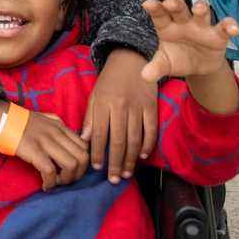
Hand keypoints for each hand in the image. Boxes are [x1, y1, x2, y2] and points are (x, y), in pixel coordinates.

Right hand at [0, 101, 89, 189]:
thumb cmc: (19, 121)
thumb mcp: (43, 118)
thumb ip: (58, 127)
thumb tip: (68, 139)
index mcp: (61, 126)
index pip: (85, 147)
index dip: (82, 164)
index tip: (70, 171)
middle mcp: (57, 133)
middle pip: (83, 158)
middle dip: (77, 175)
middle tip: (64, 180)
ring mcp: (45, 141)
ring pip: (71, 165)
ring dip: (65, 180)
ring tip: (54, 183)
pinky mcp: (33, 150)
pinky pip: (50, 171)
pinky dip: (51, 183)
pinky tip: (45, 186)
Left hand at [83, 49, 159, 183]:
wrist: (131, 59)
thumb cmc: (110, 80)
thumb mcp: (95, 96)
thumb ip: (91, 118)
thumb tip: (86, 141)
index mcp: (104, 104)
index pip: (100, 134)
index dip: (98, 153)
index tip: (97, 168)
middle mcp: (121, 107)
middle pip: (118, 141)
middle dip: (115, 163)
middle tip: (113, 179)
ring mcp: (138, 107)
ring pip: (135, 138)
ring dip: (130, 159)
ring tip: (125, 173)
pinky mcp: (152, 106)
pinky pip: (151, 130)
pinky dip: (147, 145)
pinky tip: (142, 156)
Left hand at [140, 0, 238, 114]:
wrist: (199, 67)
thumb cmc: (178, 59)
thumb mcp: (166, 64)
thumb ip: (156, 68)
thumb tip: (145, 76)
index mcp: (167, 26)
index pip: (160, 14)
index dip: (155, 8)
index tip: (148, 4)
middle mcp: (184, 22)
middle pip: (179, 8)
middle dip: (175, 4)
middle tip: (170, 3)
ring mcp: (201, 26)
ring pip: (202, 12)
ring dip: (201, 7)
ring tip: (198, 9)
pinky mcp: (218, 35)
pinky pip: (224, 27)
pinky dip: (230, 25)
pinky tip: (234, 29)